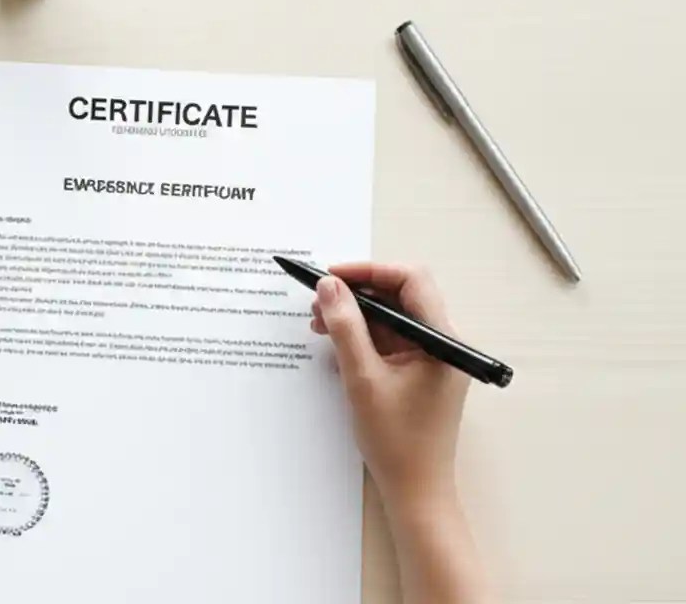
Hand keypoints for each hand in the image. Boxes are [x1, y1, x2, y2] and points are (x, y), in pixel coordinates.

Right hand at [310, 263, 468, 506]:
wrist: (415, 489)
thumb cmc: (396, 440)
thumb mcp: (363, 378)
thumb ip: (345, 328)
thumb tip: (329, 287)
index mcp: (441, 340)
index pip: (411, 280)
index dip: (370, 271)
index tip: (333, 277)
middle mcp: (441, 343)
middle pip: (400, 296)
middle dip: (357, 293)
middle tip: (318, 302)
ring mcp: (430, 358)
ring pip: (391, 318)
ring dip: (355, 316)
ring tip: (319, 323)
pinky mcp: (417, 372)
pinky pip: (389, 340)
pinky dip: (362, 337)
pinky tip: (335, 343)